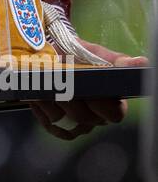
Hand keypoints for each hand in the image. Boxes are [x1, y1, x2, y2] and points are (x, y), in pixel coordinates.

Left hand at [29, 40, 145, 140]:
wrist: (54, 56)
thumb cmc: (80, 56)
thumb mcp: (97, 55)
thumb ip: (117, 61)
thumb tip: (141, 63)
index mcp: (113, 102)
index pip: (114, 114)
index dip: (100, 104)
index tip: (87, 88)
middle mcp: (97, 117)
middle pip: (86, 118)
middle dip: (71, 98)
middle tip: (59, 80)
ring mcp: (78, 124)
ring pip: (65, 121)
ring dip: (52, 101)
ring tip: (45, 83)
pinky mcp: (59, 126)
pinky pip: (51, 125)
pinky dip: (43, 110)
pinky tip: (39, 95)